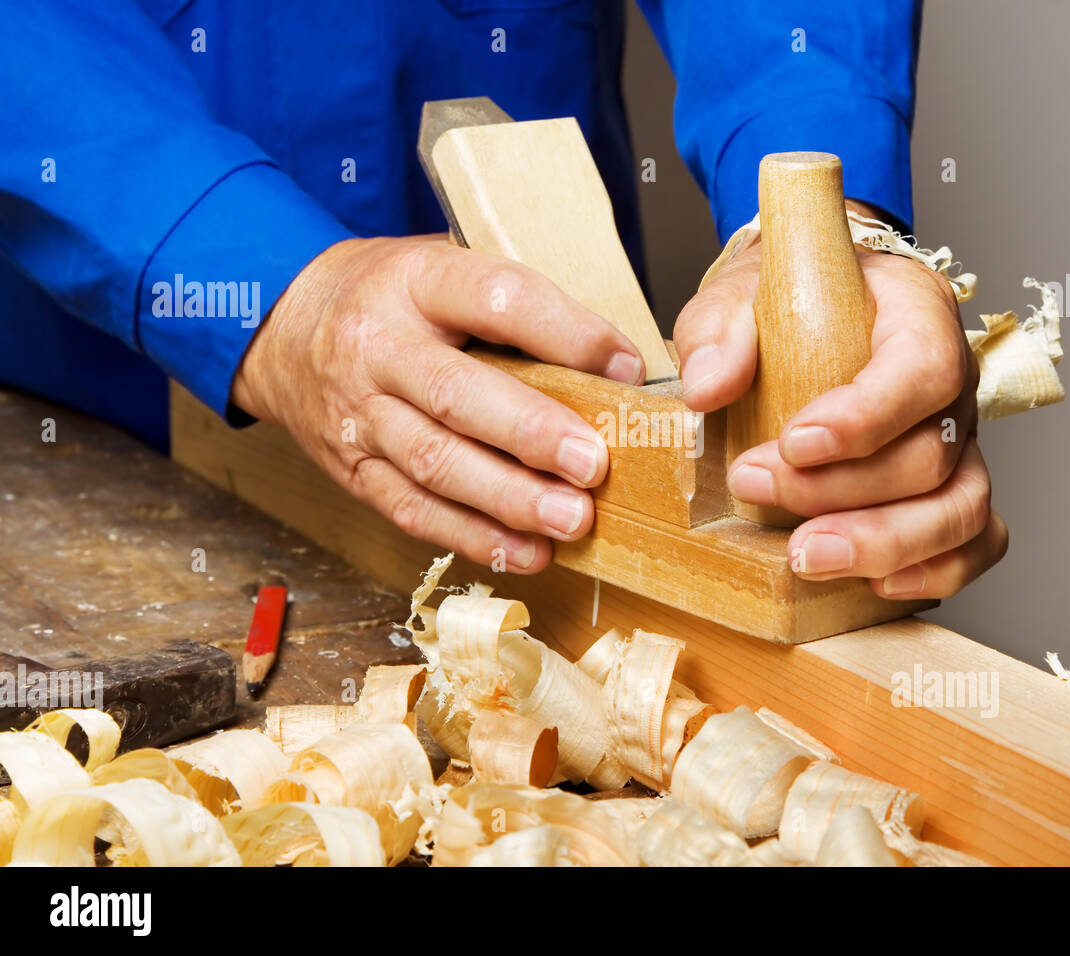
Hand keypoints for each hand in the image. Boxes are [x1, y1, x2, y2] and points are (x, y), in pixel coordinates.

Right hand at [231, 235, 646, 572]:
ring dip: (509, 500)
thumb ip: (516, 310)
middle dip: (530, 434)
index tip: (624, 366)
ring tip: (571, 520)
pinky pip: (414, 510)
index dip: (565, 334)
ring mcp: (359, 415)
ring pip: (434, 464)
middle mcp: (377, 348)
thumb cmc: (390, 297)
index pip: (496, 299)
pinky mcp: (353, 469)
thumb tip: (613, 367)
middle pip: (455, 394)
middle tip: (592, 465)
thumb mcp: (444, 272)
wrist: (281, 324)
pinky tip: (528, 552)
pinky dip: (475, 537)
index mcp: (415, 282)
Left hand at [673, 224, 1007, 598]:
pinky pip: (978, 541)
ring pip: (962, 507)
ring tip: (806, 557)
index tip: (794, 444)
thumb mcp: (739, 294)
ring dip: (885, 544)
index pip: (922, 369)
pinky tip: (874, 583)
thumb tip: (707, 387)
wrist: (803, 312)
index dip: (866, 417)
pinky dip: (937, 571)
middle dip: (842, 490)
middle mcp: (954, 382)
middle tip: (756, 489)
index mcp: (918, 313)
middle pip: (932, 454)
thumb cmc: (784, 302)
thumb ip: (721, 332)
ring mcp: (962, 441)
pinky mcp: (951, 488)